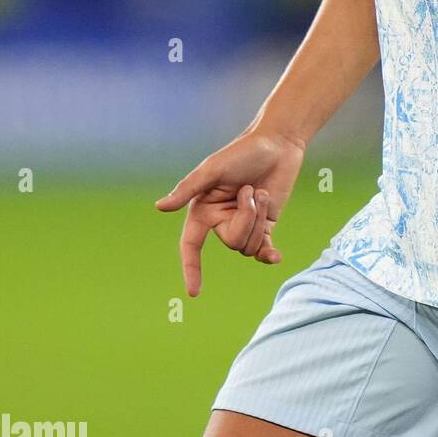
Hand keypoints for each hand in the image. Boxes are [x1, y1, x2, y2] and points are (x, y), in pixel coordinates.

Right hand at [154, 129, 306, 296]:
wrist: (277, 144)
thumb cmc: (242, 152)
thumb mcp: (213, 169)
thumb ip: (187, 189)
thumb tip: (160, 207)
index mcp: (203, 209)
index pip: (191, 245)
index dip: (191, 268)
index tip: (194, 292)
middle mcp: (220, 220)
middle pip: (232, 242)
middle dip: (246, 217)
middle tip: (250, 189)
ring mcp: (244, 225)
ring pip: (249, 245)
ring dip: (259, 218)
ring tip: (261, 192)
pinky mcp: (265, 225)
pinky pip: (263, 250)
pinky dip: (269, 254)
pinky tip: (275, 257)